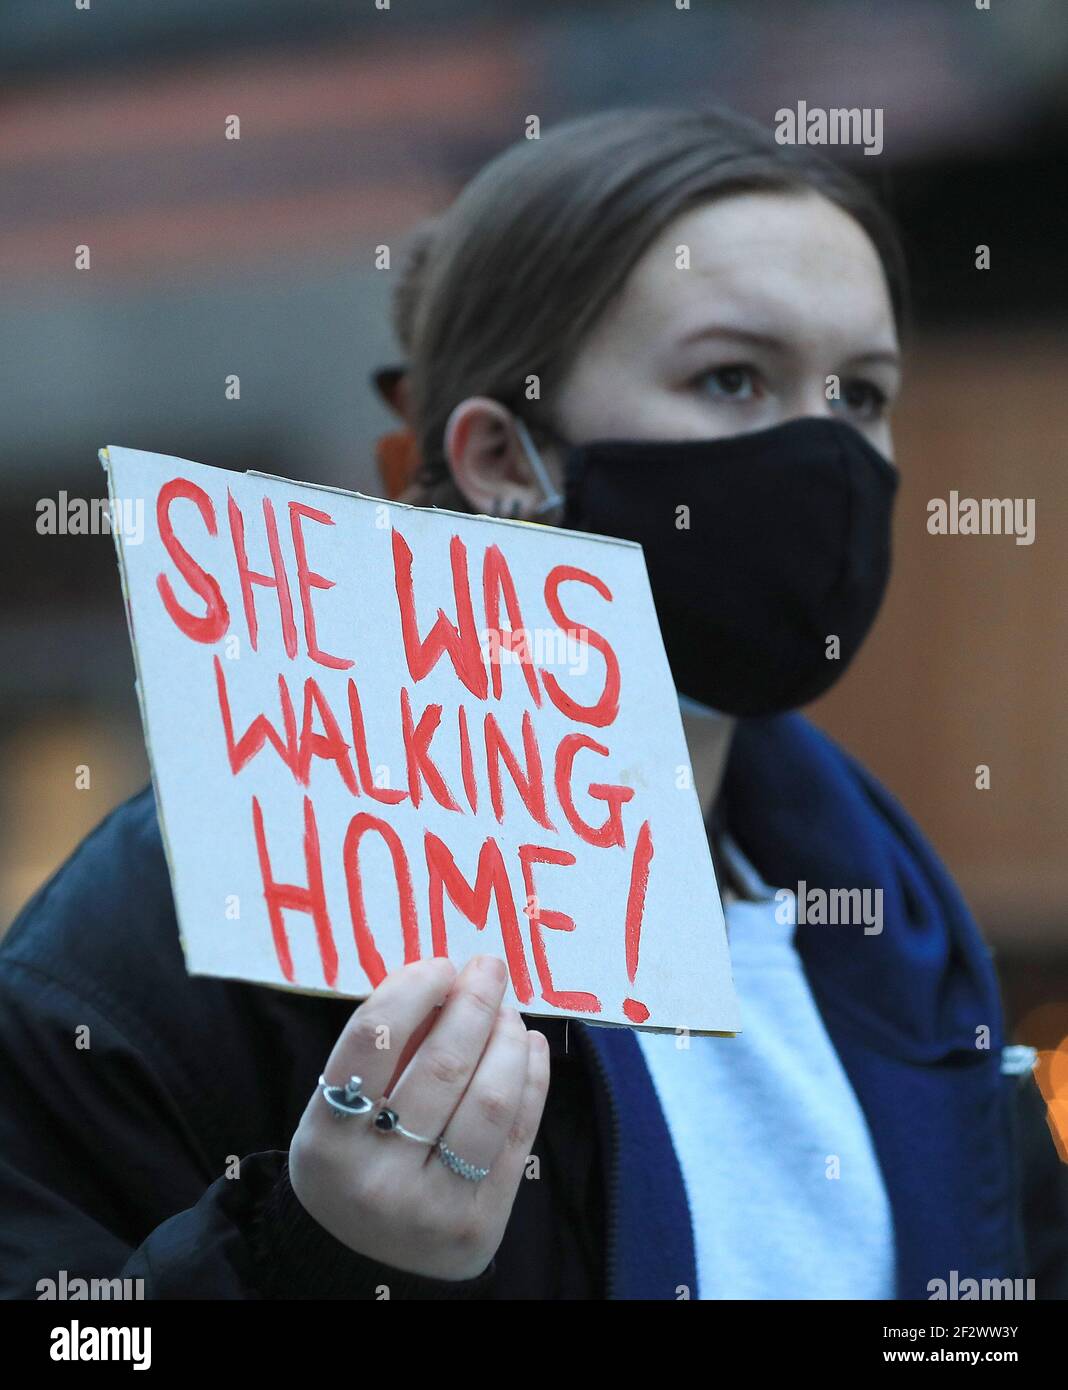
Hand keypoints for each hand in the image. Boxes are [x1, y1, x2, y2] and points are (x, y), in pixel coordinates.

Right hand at [288, 955, 549, 1280]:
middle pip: (443, 1066)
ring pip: (491, 1100)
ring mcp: (435, 1206)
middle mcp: (378, 1179)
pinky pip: (519, 1134)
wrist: (363, 1265)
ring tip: (509, 1011)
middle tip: (488, 967)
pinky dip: (532, 1078)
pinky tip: (529, 1046)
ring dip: (509, 1038)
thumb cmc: (350, 1162)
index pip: (374, 1041)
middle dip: (475, 1002)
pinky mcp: (483, 1224)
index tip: (438, 964)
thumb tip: (447, 980)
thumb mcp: (336, 1112)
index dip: (414, 988)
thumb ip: (384, 1050)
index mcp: (328, 1140)